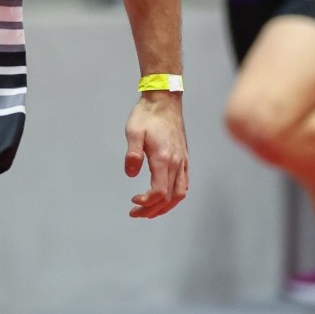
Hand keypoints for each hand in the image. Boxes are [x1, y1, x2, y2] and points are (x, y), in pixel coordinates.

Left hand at [124, 92, 188, 218]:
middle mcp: (176, 163)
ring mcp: (182, 161)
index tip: (133, 201)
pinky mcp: (184, 158)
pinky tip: (165, 198)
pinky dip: (175, 196)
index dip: (147, 202)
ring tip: (149, 211)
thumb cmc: (147, 115)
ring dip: (165, 207)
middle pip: (170, 197)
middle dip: (153, 209)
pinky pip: (184, 184)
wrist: (165, 100)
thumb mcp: (133, 131)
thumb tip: (130, 174)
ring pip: (180, 193)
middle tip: (135, 213)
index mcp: (163, 158)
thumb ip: (132, 153)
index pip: (160, 191)